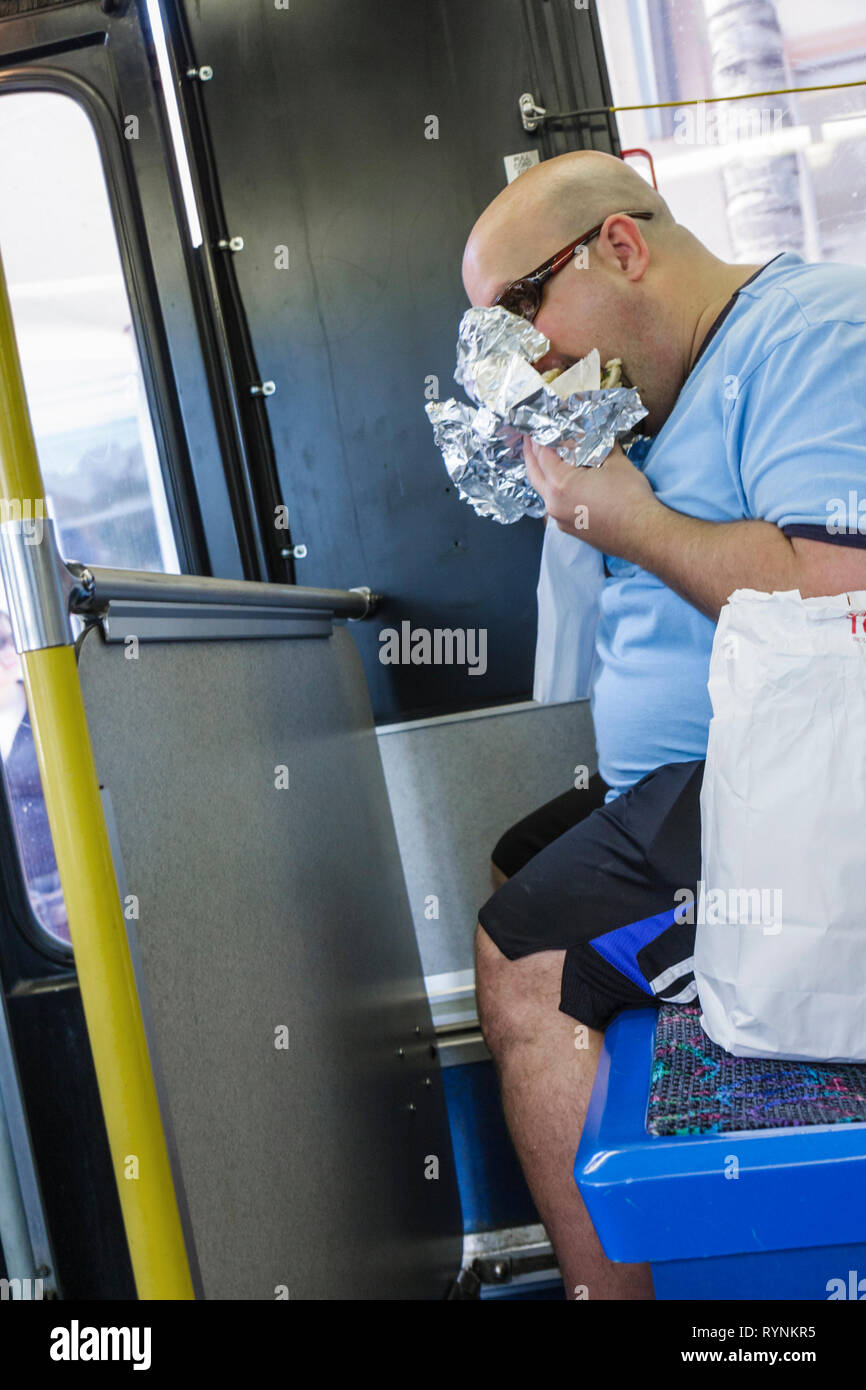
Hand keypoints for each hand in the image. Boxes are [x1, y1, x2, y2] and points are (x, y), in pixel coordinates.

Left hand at [523, 437, 659, 557]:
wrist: (643, 533)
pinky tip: (565, 483)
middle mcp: (554, 504)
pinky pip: (556, 505)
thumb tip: (596, 435)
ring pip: (544, 492)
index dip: (541, 439)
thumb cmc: (630, 498)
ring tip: (546, 459)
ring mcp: (560, 519)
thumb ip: (600, 445)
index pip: (543, 455)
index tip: (539, 427)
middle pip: (534, 475)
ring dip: (542, 474)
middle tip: (529, 440)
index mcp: (560, 485)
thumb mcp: (615, 462)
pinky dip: (555, 490)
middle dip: (530, 455)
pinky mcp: (570, 529)